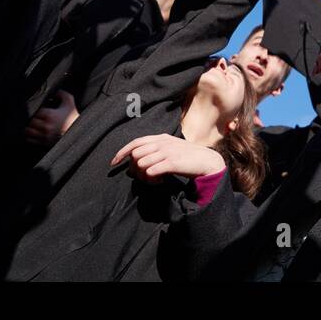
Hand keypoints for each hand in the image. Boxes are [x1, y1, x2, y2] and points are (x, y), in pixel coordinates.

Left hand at [24, 89, 78, 145]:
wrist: (78, 134)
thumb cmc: (73, 119)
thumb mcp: (70, 103)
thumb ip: (63, 94)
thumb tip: (56, 92)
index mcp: (50, 115)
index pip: (37, 111)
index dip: (39, 110)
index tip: (42, 111)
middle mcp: (46, 126)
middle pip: (32, 121)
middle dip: (34, 119)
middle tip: (37, 118)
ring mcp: (44, 135)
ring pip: (29, 131)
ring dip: (30, 128)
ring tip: (33, 126)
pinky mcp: (44, 142)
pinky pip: (30, 139)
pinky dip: (30, 136)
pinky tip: (33, 133)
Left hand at [110, 133, 225, 180]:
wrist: (206, 161)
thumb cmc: (187, 157)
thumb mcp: (170, 148)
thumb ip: (155, 150)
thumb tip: (136, 161)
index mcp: (161, 138)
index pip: (135, 142)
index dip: (122, 152)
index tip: (114, 163)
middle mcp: (162, 142)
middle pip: (136, 154)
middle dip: (133, 168)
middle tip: (142, 177)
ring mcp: (167, 151)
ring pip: (141, 163)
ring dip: (143, 175)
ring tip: (153, 180)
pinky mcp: (172, 162)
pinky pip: (151, 171)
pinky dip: (151, 179)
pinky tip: (159, 181)